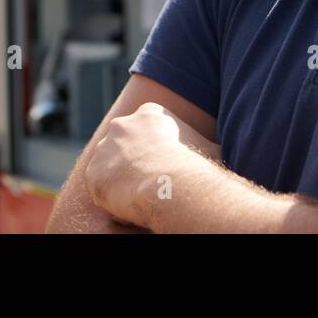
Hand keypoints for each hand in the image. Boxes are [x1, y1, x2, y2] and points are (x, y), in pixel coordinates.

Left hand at [86, 102, 205, 225]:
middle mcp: (122, 125)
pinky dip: (111, 197)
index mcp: (149, 113)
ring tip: (138, 196)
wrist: (171, 184)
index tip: (162, 163)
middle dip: (132, 160)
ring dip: (120, 178)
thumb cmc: (195, 166)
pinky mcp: (94, 173)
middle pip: (123, 143)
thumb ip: (208, 146)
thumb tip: (223, 152)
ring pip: (109, 165)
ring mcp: (105, 149)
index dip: (153, 148)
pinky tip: (129, 204)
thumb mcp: (210, 147)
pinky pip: (100, 187)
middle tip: (147, 180)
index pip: (145, 128)